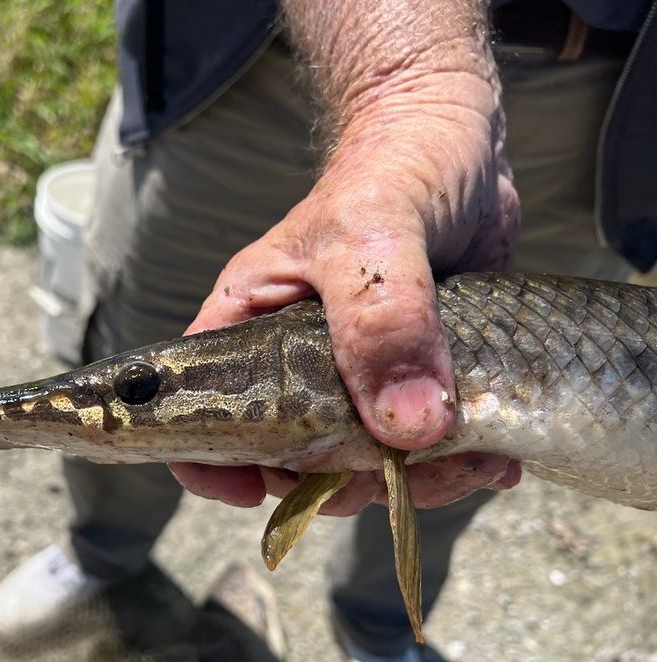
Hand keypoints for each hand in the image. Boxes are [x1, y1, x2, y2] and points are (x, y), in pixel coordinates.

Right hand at [170, 3, 520, 510]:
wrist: (454, 137)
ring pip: (363, 465)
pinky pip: (424, 448)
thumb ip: (380, 325)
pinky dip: (459, 466)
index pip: (200, 412)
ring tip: (472, 460)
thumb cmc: (390, 169)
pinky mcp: (415, 378)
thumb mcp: (373, 238)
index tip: (258, 491)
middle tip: (395, 475)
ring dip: (414, 484)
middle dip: (340, 485)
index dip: (212, 465)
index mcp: (249, 328)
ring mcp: (357, 376)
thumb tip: (404, 429)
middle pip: (289, 459)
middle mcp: (294, 364)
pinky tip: (494, 455)